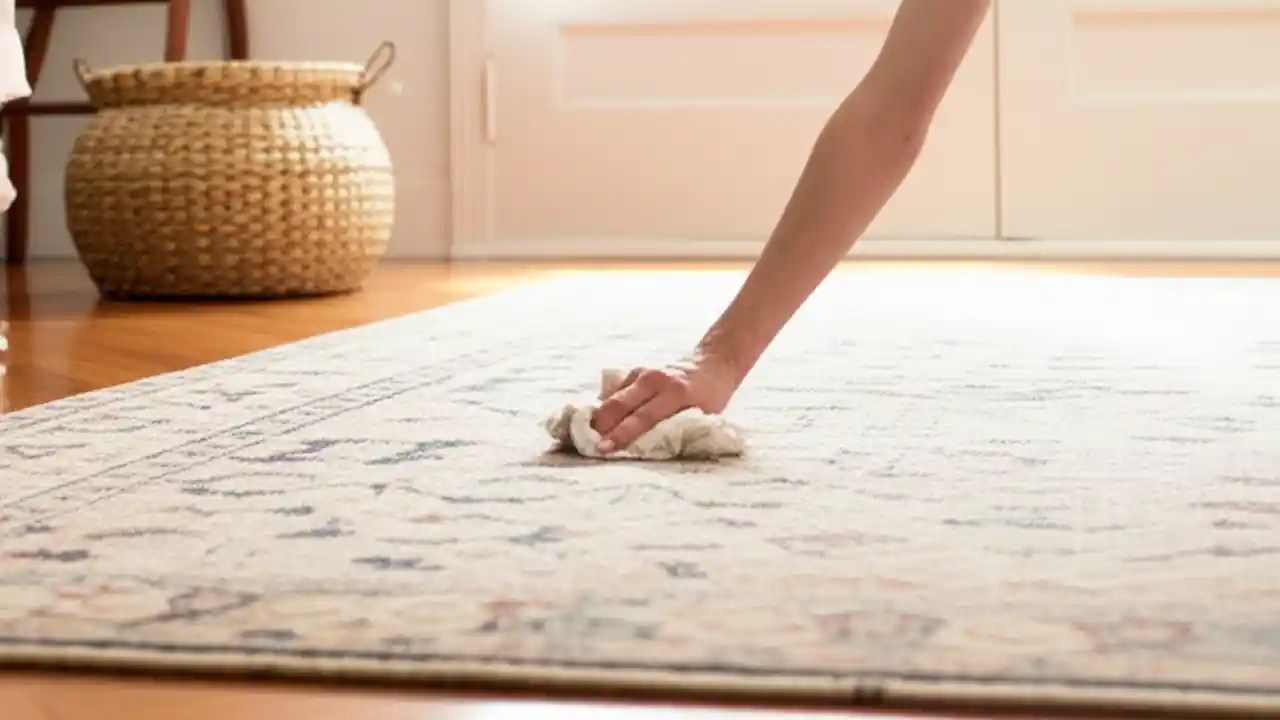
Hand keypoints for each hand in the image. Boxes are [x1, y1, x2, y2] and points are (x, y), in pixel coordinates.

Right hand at [591, 351, 742, 454]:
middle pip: (619, 404)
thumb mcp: (703, 415)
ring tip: (588, 436)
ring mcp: (643, 372)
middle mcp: (656, 380)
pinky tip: (599, 421)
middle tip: (588, 445)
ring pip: (612, 396)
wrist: (713, 362)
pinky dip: (604, 406)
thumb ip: (678, 429)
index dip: (621, 435)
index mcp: (676, 393)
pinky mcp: (635, 371)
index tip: (603, 450)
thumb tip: (650, 452)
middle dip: (601, 426)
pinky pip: (614, 391)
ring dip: (598, 417)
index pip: (642, 418)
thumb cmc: (711, 398)